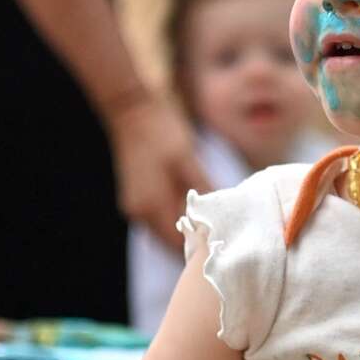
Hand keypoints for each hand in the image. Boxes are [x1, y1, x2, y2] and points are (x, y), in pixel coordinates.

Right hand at [106, 95, 211, 246]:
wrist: (133, 111)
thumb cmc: (162, 132)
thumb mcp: (188, 160)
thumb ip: (204, 190)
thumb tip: (226, 213)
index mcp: (151, 206)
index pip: (178, 243)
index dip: (202, 248)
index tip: (226, 248)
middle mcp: (139, 213)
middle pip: (171, 242)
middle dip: (197, 244)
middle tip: (226, 242)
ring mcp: (136, 207)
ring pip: (166, 232)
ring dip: (188, 234)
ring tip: (217, 232)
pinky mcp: (138, 199)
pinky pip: (160, 220)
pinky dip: (178, 222)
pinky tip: (198, 217)